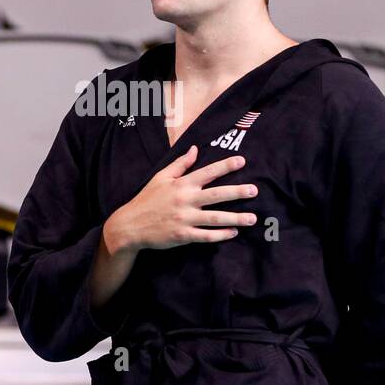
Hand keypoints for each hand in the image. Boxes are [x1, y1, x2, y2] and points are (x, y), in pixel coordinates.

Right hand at [104, 145, 258, 252]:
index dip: (225, 166)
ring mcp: (184, 218)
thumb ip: (180, 164)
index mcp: (181, 184)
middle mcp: (184, 200)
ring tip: (253, 218)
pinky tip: (234, 233)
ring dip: (235, 218)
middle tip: (254, 191)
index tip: (242, 161)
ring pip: (214, 218)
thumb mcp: (160, 178)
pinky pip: (205, 236)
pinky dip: (220, 235)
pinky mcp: (182, 235)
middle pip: (215, 195)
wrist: (129, 225)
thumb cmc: (147, 200)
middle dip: (236, 192)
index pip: (207, 172)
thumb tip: (195, 149)